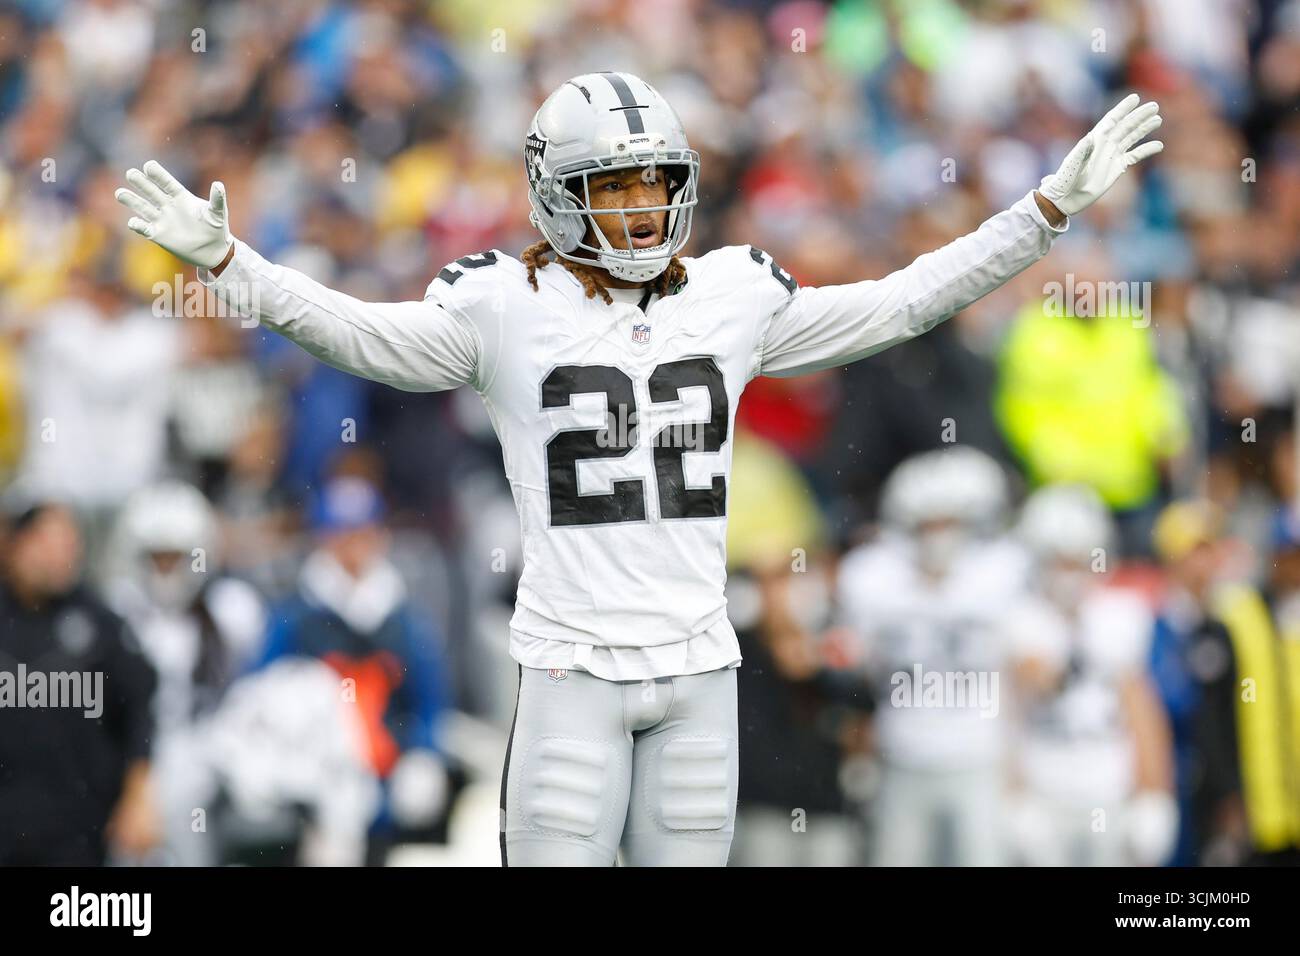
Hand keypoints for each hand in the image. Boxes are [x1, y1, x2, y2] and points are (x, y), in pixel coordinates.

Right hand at [115, 160, 232, 269]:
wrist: (213, 250)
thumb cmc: (217, 228)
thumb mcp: (218, 213)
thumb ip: (217, 200)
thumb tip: (219, 185)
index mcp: (181, 197)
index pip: (167, 183)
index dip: (158, 175)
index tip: (149, 166)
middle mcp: (168, 206)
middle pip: (152, 192)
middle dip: (141, 183)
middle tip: (131, 173)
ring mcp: (162, 220)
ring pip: (143, 207)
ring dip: (131, 201)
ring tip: (119, 193)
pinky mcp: (158, 234)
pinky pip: (144, 228)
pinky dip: (137, 225)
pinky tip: (132, 222)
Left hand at [1037, 93, 1163, 217]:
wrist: (1067, 198)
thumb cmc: (1066, 180)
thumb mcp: (1072, 165)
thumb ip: (1081, 152)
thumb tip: (1090, 138)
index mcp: (1095, 140)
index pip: (1111, 120)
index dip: (1123, 108)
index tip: (1135, 98)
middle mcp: (1105, 145)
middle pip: (1125, 126)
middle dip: (1139, 115)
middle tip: (1154, 106)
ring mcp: (1112, 155)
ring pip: (1132, 137)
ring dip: (1144, 128)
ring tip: (1157, 119)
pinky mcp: (1117, 168)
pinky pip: (1135, 156)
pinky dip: (1146, 150)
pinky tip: (1158, 145)